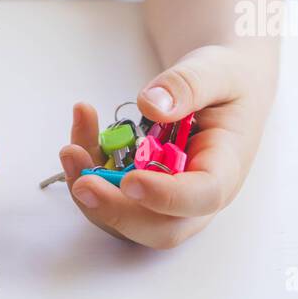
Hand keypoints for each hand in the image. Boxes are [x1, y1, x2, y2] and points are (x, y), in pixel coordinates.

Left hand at [58, 43, 275, 248]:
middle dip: (117, 211)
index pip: (202, 197)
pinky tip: (82, 124)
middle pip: (159, 227)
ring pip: (126, 214)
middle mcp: (196, 196)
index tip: (132, 181)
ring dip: (93, 191)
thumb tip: (152, 105)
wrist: (218, 86)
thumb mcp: (216, 71)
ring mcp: (166, 197)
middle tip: (83, 184)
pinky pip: (110, 190)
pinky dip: (88, 165)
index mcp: (225, 168)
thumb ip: (189, 85)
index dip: (166, 198)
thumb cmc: (226, 82)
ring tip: (71, 150)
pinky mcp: (140, 188)